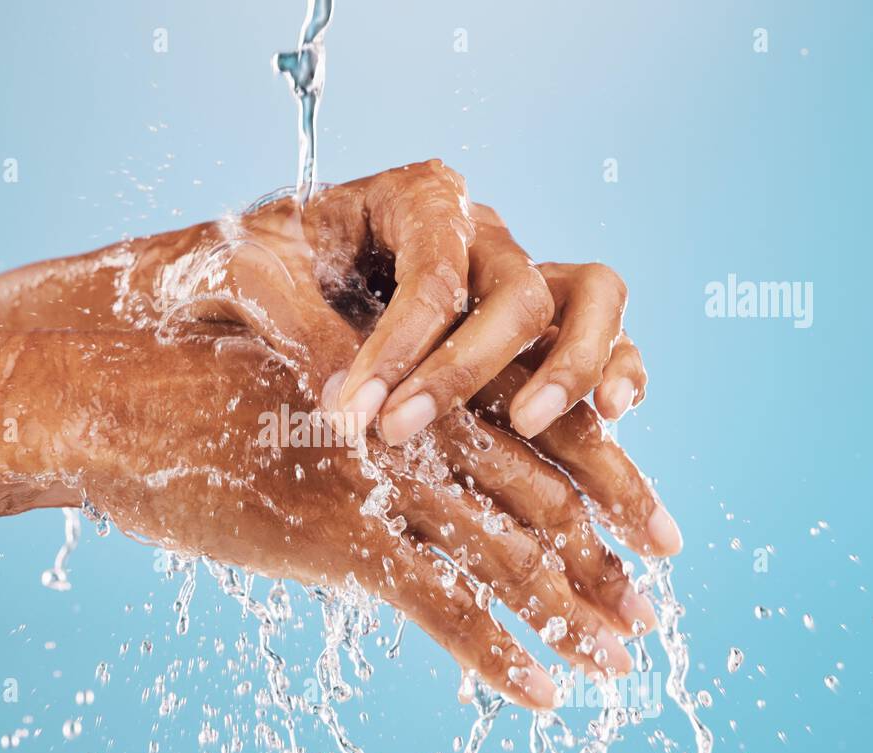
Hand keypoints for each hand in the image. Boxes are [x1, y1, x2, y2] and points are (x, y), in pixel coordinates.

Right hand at [0, 324, 626, 709]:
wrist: (105, 385)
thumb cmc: (186, 379)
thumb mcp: (287, 381)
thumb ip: (349, 422)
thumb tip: (384, 469)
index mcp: (408, 380)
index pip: (529, 437)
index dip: (594, 487)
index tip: (632, 533)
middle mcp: (412, 423)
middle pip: (541, 497)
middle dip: (601, 561)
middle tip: (648, 612)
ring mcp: (381, 477)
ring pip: (508, 555)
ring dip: (571, 615)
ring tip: (619, 660)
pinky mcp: (338, 532)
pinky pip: (441, 605)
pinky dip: (496, 654)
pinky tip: (540, 694)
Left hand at [291, 160, 648, 443]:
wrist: (259, 276)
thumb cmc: (259, 264)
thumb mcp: (252, 273)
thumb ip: (295, 323)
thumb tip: (343, 402)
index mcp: (418, 200)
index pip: (432, 276)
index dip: (397, 351)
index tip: (352, 415)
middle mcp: (482, 232)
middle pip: (516, 292)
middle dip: (463, 371)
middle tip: (399, 431)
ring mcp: (522, 275)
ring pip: (592, 299)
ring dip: (571, 365)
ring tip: (530, 422)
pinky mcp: (545, 327)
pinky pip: (610, 336)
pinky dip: (620, 369)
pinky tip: (611, 413)